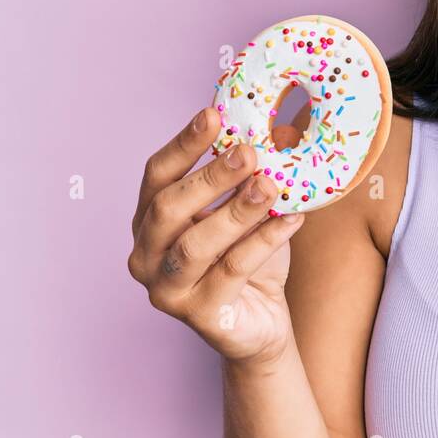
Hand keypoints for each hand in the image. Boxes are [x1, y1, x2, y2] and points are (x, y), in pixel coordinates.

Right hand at [126, 106, 310, 365]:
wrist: (262, 322)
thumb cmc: (247, 258)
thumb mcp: (243, 212)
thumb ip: (245, 178)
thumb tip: (275, 126)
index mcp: (149, 221)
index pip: (156, 175)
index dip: (183, 144)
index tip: (213, 115)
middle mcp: (146, 255)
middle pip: (168, 208)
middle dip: (210, 177)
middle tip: (248, 152)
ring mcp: (167, 290)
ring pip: (196, 244)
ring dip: (236, 211)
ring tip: (271, 185)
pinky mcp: (200, 316)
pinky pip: (232, 271)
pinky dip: (264, 241)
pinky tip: (291, 219)